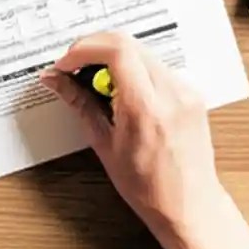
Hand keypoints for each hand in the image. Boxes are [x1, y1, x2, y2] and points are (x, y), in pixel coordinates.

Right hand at [39, 32, 229, 248]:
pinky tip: (123, 91)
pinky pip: (156, 65)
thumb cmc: (150, 188)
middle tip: (75, 68)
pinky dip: (133, 69)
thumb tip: (56, 81)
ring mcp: (186, 90)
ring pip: (142, 50)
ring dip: (113, 58)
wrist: (189, 205)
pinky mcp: (192, 91)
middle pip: (128, 43)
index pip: (117, 50)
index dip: (84, 48)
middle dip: (94, 49)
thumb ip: (80, 104)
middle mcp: (172, 94)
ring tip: (98, 84)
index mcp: (147, 109)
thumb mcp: (105, 145)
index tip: (68, 62)